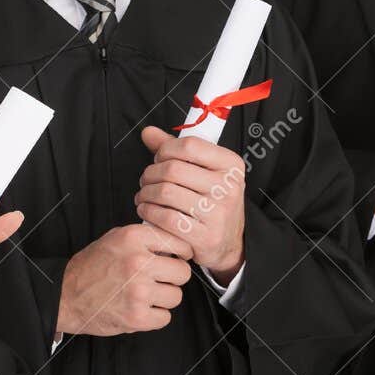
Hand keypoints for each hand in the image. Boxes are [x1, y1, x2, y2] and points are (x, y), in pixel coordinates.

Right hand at [57, 224, 193, 336]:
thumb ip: (144, 238)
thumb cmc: (90, 267)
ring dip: (163, 298)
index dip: (180, 254)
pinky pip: (165, 317)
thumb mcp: (114, 238)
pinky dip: (154, 316)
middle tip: (158, 280)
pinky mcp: (137, 316)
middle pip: (182, 272)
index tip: (175, 260)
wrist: (64, 295)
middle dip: (172, 278)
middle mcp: (138, 262)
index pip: (179, 244)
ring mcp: (139, 291)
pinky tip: (139, 309)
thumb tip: (174, 242)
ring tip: (144, 295)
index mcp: (134, 238)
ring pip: (176, 296)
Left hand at [134, 125, 245, 282]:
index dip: (165, 150)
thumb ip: (175, 149)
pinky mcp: (206, 236)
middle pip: (173, 170)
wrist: (229, 242)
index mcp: (230, 165)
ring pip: (165, 193)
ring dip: (145, 193)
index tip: (159, 158)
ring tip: (144, 196)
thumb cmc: (212, 201)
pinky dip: (148, 212)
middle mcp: (228, 187)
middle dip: (150, 174)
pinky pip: (166, 218)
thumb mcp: (204, 171)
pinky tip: (147, 210)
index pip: (189, 145)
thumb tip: (148, 132)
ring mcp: (218, 213)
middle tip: (146, 180)